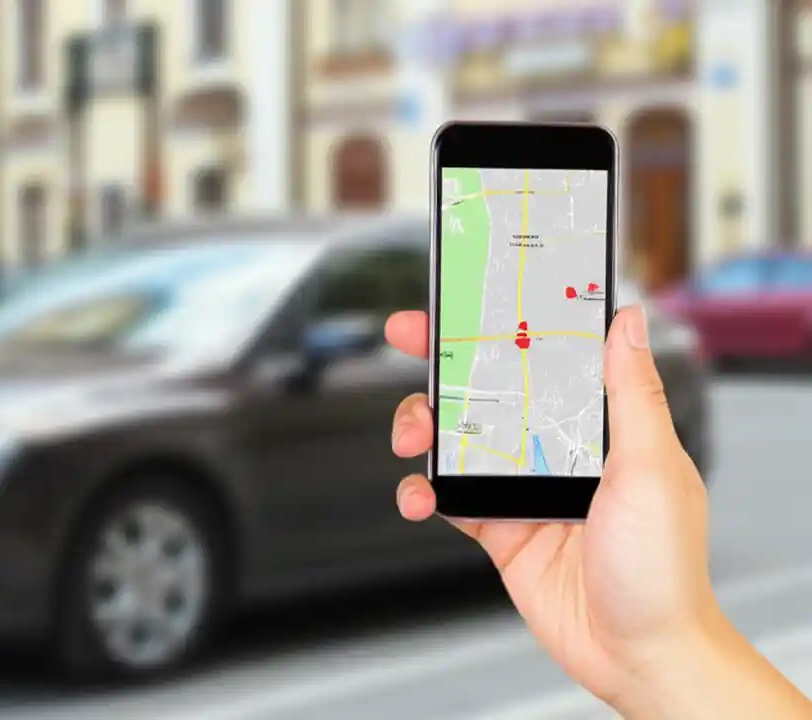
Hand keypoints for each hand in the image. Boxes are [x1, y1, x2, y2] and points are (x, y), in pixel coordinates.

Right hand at [386, 306, 809, 717]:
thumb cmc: (663, 568)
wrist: (636, 652)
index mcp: (598, 424)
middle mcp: (556, 447)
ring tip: (410, 437)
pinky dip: (421, 492)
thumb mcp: (654, 469)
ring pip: (455, 435)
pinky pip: (446, 495)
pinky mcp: (496, 526)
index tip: (471, 296)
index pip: (545, 356)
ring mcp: (522, 485)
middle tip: (406, 335)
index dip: (506, 323)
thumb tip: (626, 322)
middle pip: (487, 386)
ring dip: (421, 426)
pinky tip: (419, 497)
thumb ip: (631, 395)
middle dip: (441, 357)